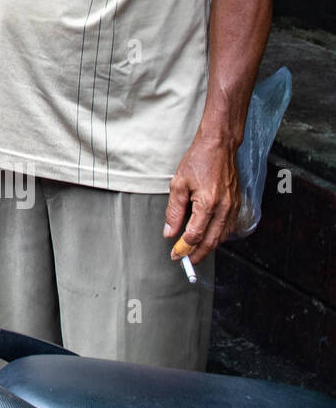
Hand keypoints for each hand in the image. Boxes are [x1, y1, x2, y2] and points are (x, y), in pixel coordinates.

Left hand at [164, 136, 241, 265]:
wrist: (219, 146)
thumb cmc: (198, 161)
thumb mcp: (178, 184)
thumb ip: (174, 211)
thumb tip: (170, 232)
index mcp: (208, 203)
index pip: (195, 235)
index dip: (184, 248)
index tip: (175, 254)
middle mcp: (224, 209)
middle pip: (211, 241)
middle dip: (197, 254)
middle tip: (185, 260)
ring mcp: (233, 208)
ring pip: (221, 237)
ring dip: (208, 248)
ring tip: (194, 252)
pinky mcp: (237, 205)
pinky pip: (228, 228)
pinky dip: (218, 237)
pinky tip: (208, 238)